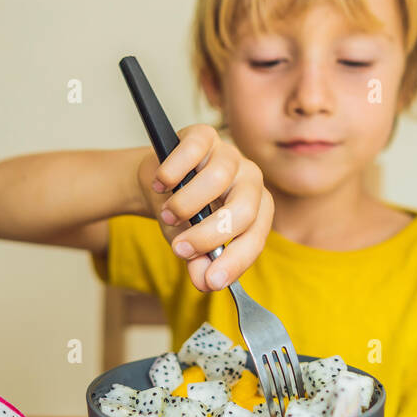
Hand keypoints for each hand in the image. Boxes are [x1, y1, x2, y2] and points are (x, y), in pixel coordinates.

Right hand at [136, 125, 273, 293]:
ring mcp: (229, 153)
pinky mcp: (204, 134)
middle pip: (244, 208)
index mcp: (256, 208)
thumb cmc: (185, 215)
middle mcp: (250, 178)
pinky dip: (173, 171)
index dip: (236, 261)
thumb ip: (201, 263)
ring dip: (186, 204)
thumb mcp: (191, 243)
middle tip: (180, 249)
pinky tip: (161, 183)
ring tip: (167, 214)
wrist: (159, 183)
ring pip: (217, 178)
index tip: (211, 281)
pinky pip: (193, 149)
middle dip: (209, 235)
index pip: (256, 236)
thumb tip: (204, 282)